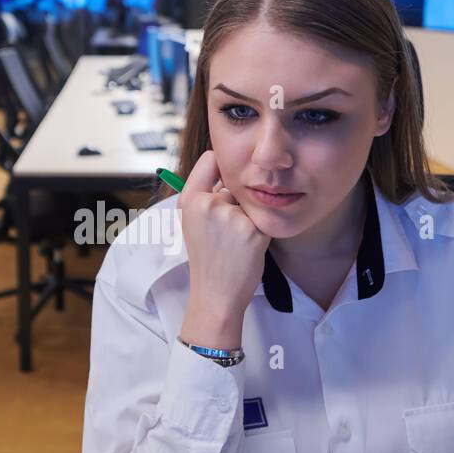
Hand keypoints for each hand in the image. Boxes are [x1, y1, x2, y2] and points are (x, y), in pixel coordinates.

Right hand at [177, 150, 269, 349]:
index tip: (223, 183)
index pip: (210, 159)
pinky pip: (263, 218)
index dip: (221, 169)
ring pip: (250, 203)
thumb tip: (230, 171)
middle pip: (234, 185)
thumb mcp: (193, 221)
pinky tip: (246, 248)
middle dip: (235, 204)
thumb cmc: (207, 257)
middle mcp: (208, 204)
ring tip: (236, 241)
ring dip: (248, 218)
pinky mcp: (252, 230)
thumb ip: (206, 194)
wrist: (216, 293)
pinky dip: (259, 232)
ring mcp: (231, 217)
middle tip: (225, 232)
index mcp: (190, 200)